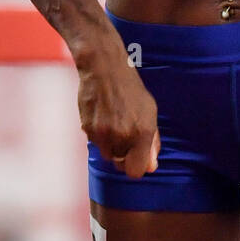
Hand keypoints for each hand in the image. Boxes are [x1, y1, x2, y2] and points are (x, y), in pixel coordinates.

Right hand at [76, 52, 159, 178]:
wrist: (104, 69)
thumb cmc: (131, 89)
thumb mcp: (150, 112)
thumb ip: (152, 141)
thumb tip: (151, 167)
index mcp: (141, 132)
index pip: (136, 171)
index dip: (136, 166)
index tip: (137, 157)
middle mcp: (122, 136)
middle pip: (120, 165)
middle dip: (124, 156)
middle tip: (125, 135)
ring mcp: (102, 133)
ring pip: (106, 154)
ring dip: (111, 145)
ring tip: (114, 122)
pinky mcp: (87, 129)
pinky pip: (95, 142)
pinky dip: (99, 135)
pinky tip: (103, 116)